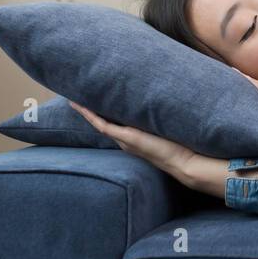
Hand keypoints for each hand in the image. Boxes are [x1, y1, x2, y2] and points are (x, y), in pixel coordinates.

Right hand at [68, 101, 204, 187]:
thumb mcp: (165, 127)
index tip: (93, 99)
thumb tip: (164, 99)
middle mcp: (126, 139)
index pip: (114, 122)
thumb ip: (160, 118)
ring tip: (73, 99)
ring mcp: (124, 139)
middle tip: (75, 97)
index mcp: (133, 137)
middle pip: (102, 122)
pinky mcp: (127, 138)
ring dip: (86, 111)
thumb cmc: (180, 145)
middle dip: (89, 110)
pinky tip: (82, 106)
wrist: (184, 162)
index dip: (102, 112)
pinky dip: (91, 115)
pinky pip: (103, 125)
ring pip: (99, 123)